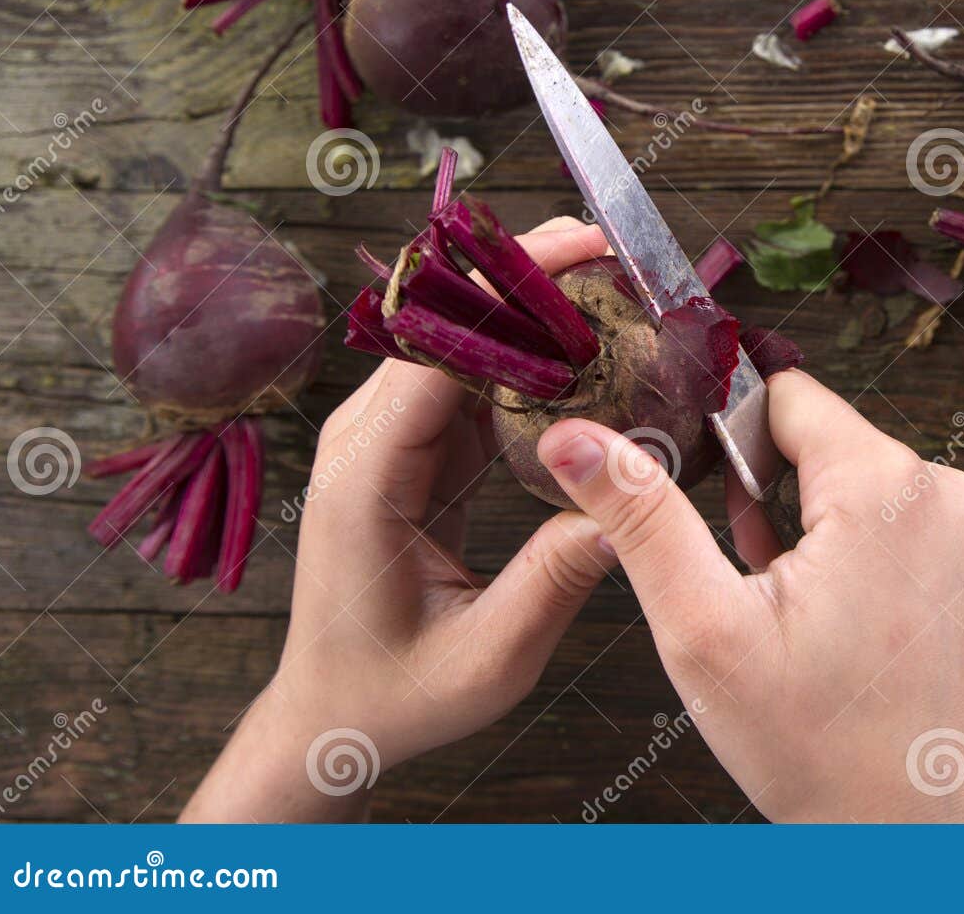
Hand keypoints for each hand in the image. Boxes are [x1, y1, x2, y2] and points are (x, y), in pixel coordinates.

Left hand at [182, 219, 615, 821]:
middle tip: (618, 256)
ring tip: (616, 288)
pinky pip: (473, 378)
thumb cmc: (396, 694)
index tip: (583, 249)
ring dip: (534, 310)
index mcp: (366, 479)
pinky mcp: (412, 448)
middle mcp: (364, 440)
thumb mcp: (488, 656)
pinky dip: (530, 356)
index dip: (509, 288)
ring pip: (462, 341)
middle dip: (531, 277)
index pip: (434, 347)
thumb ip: (556, 581)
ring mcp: (385, 438)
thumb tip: (629, 506)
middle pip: (446, 323)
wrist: (333, 713)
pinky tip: (588, 349)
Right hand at [536, 370, 963, 822]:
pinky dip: (880, 570)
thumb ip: (641, 516)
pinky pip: (923, 542)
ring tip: (798, 618)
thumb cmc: (821, 754)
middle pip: (834, 448)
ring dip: (827, 536)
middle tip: (750, 581)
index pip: (790, 396)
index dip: (734, 438)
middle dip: (779, 498)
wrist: (918, 852)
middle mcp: (955, 499)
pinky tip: (851, 637)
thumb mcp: (705, 630)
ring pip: (878, 497)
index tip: (712, 496)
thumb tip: (578, 439)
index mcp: (887, 488)